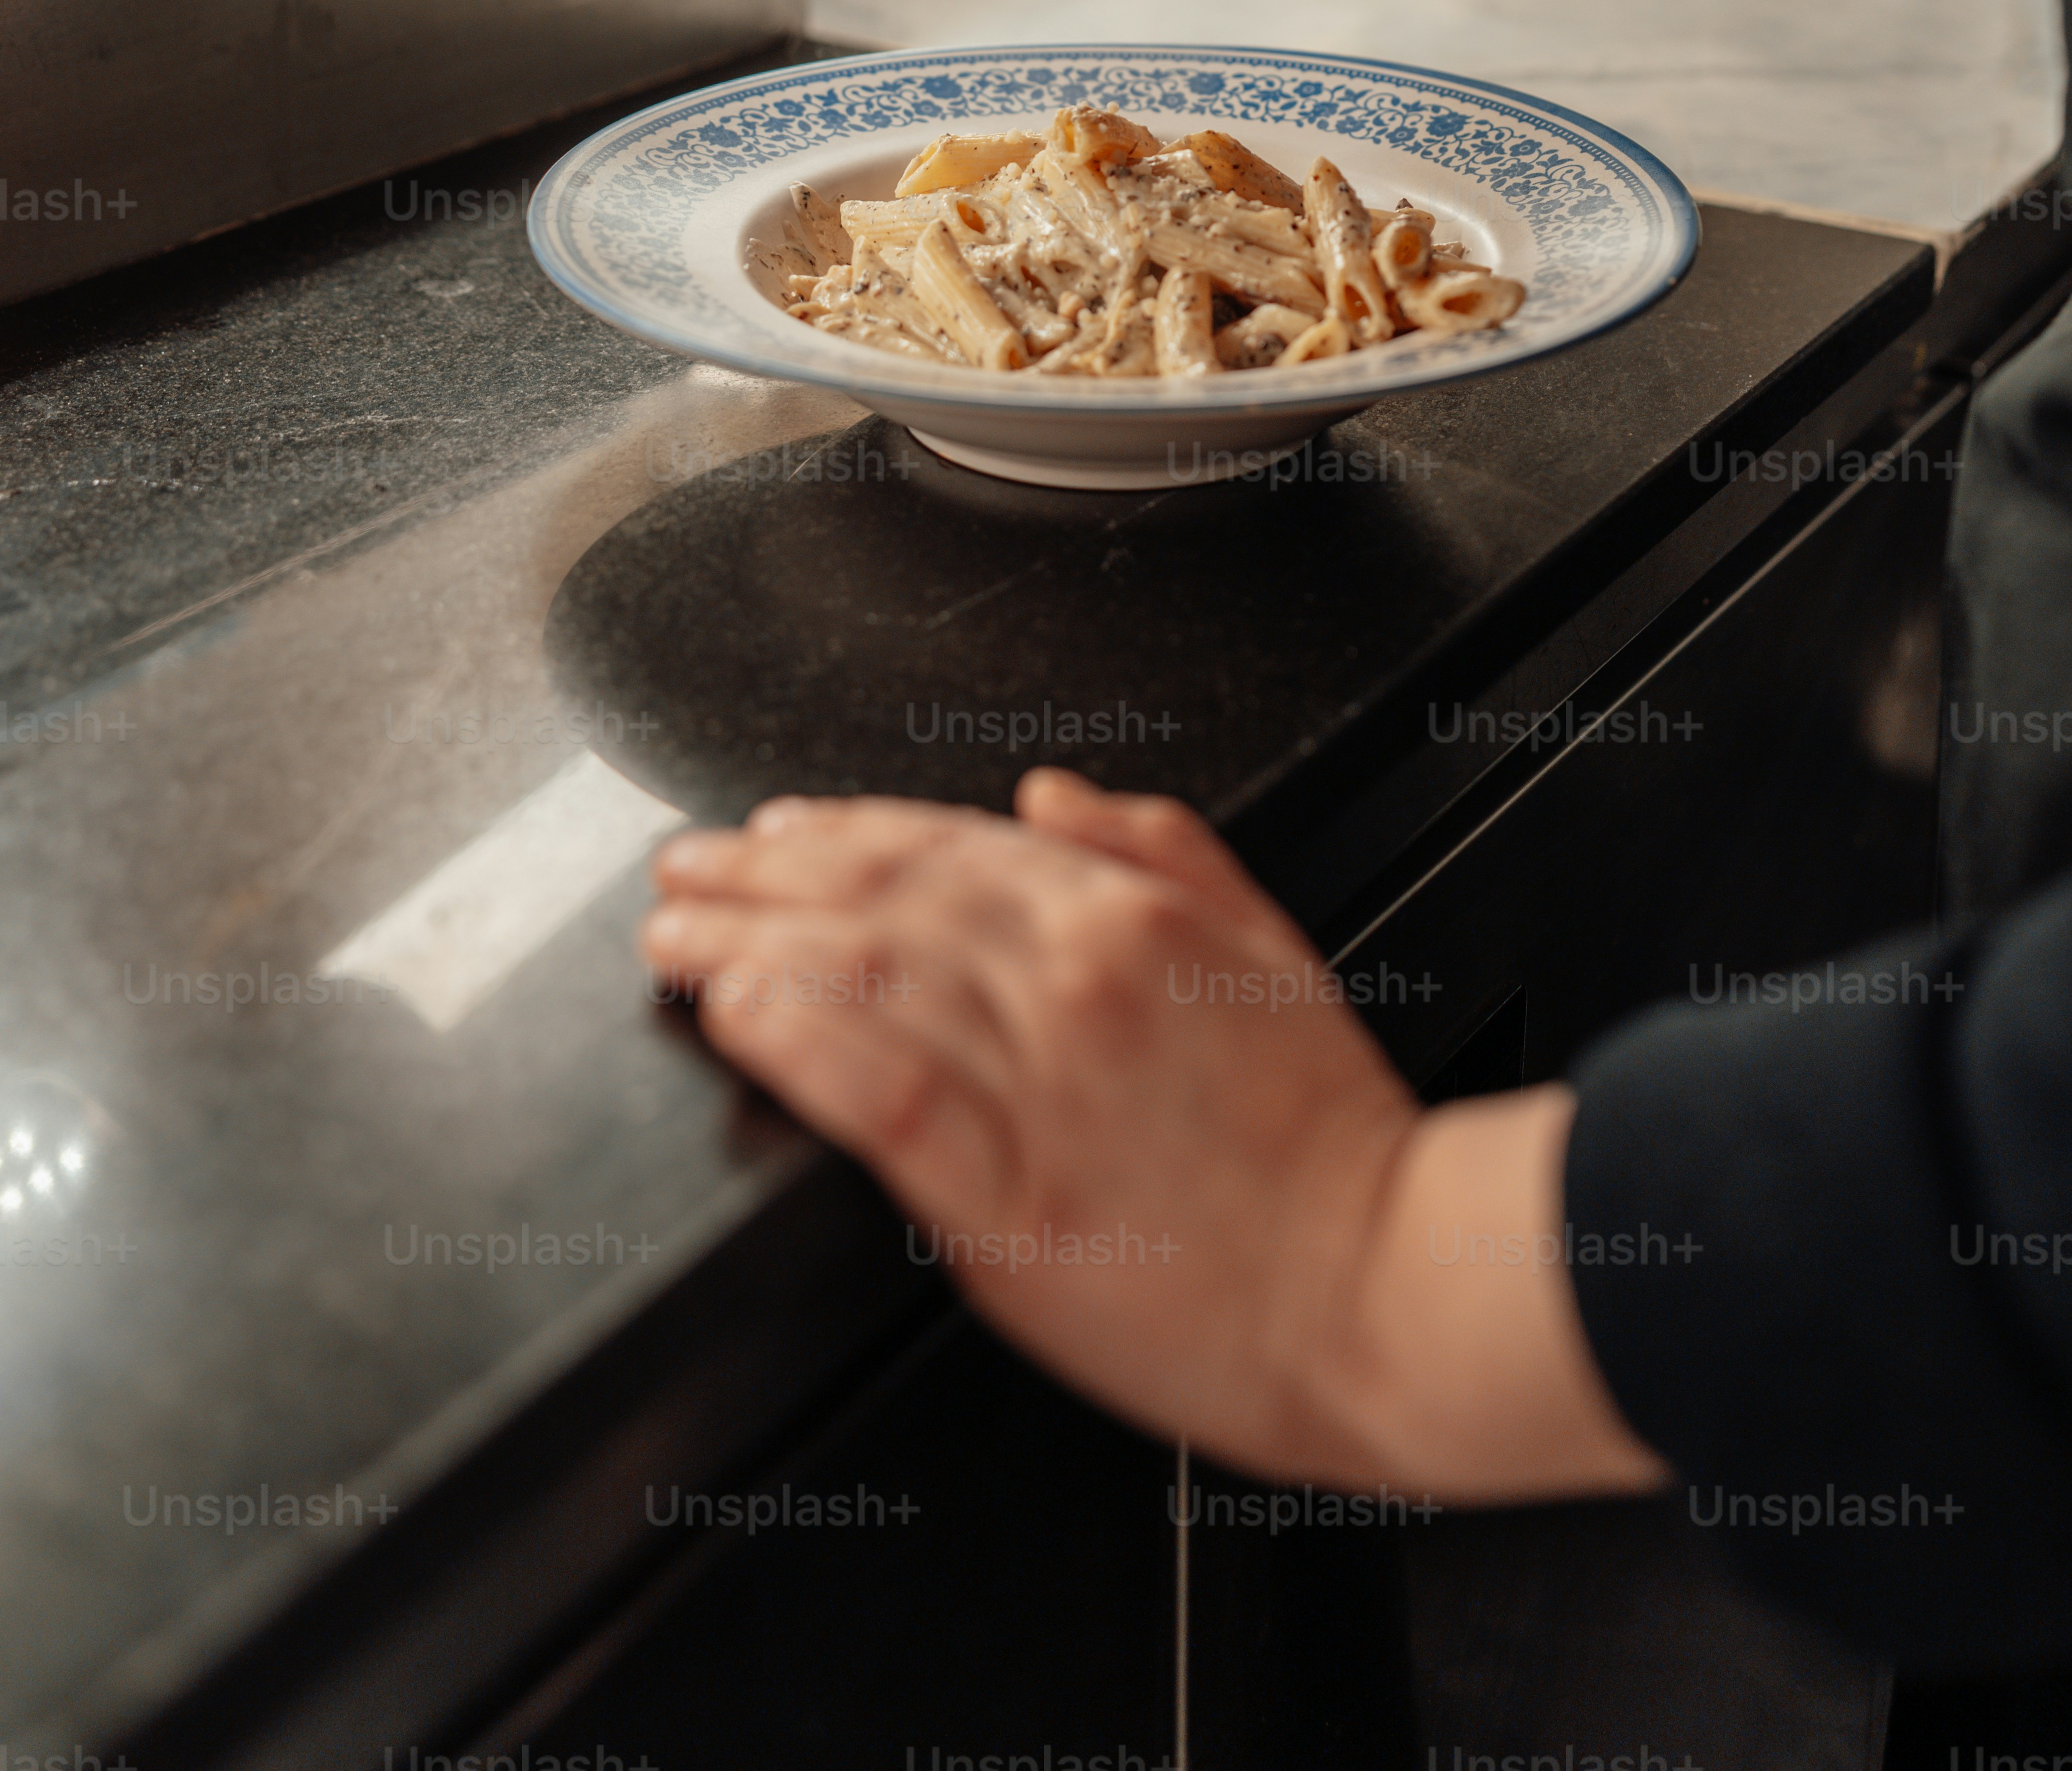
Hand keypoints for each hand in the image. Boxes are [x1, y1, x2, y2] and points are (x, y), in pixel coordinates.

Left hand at [640, 771, 1663, 1501]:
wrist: (1388, 1286)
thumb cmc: (1327, 1142)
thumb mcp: (1266, 949)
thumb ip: (1161, 850)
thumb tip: (1051, 794)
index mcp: (1130, 918)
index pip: (949, 844)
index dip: (844, 829)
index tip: (773, 830)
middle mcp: (1075, 975)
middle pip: (883, 895)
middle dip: (762, 872)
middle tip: (681, 869)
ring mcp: (1041, 1080)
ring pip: (862, 975)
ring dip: (746, 943)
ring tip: (674, 933)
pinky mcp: (1013, 1194)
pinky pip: (883, 1091)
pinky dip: (800, 1040)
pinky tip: (738, 1011)